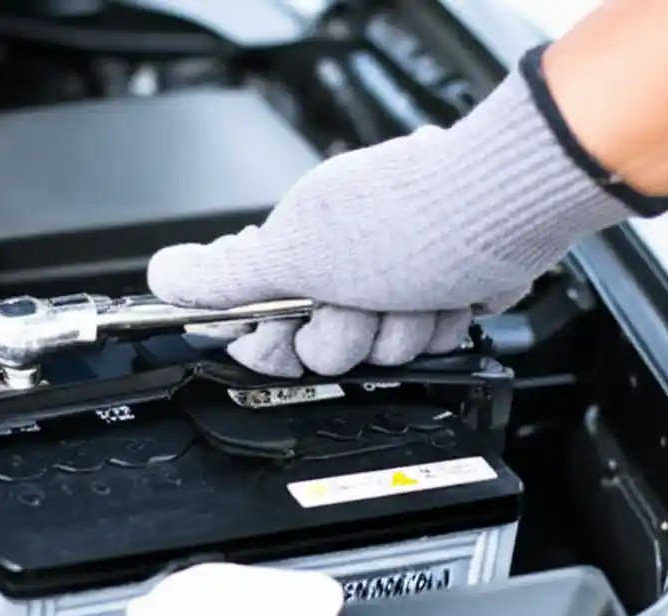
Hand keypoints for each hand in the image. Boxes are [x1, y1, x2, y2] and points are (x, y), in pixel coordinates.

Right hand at [147, 71, 633, 376]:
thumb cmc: (408, 218)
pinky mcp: (441, 298)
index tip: (288, 330)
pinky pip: (428, 345)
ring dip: (404, 327)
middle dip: (351, 332)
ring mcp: (394, 283)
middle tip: (364, 298)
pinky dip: (443, 323)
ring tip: (417, 287)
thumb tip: (162, 275)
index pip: (260, 327)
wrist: (505, 210)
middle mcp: (342, 265)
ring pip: (380, 352)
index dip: (275, 342)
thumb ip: (227, 275)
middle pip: (322, 349)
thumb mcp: (298, 254)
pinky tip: (449, 291)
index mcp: (297, 251)